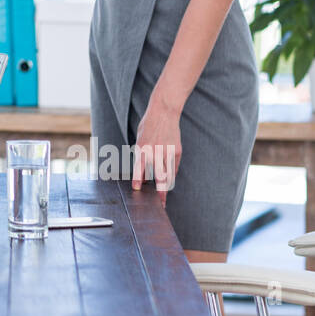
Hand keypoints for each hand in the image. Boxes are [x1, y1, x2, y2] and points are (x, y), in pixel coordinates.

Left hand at [130, 88, 182, 204]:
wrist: (164, 111)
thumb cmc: (149, 125)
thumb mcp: (140, 139)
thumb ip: (141, 156)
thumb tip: (143, 174)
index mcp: (143, 149)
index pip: (139, 169)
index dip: (137, 180)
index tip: (137, 189)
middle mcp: (156, 153)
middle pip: (160, 178)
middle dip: (160, 193)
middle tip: (160, 204)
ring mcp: (168, 152)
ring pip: (169, 175)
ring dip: (167, 187)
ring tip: (164, 198)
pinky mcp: (177, 151)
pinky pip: (174, 166)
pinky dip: (171, 173)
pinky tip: (169, 179)